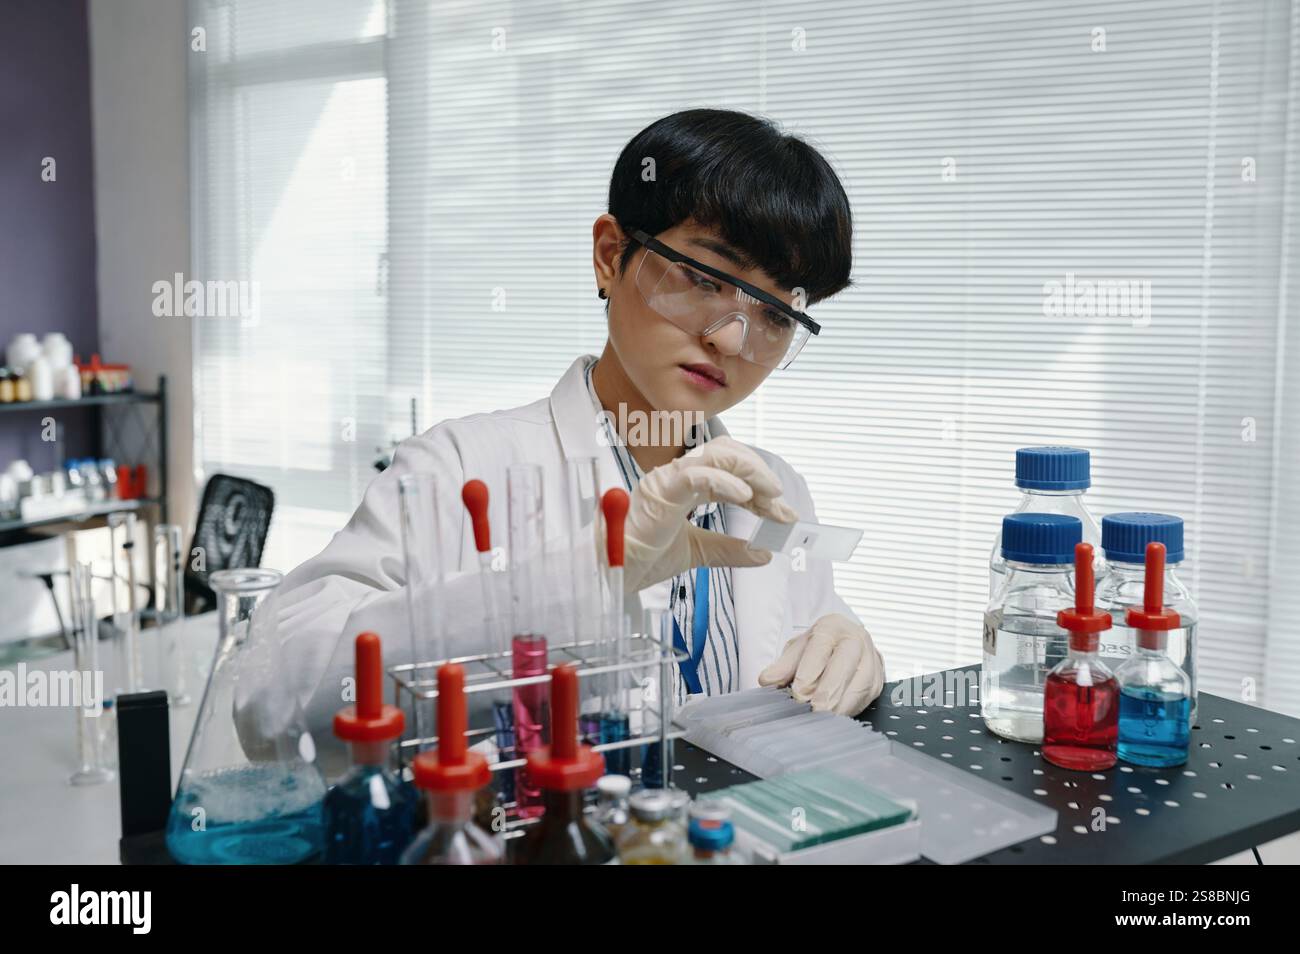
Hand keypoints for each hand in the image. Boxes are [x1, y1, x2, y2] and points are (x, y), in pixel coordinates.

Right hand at [621, 436, 797, 592]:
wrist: (610, 573)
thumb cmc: (640, 557)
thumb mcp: (697, 552)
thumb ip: (728, 549)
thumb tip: (763, 553)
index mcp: (685, 484)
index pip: (731, 471)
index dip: (760, 487)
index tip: (782, 512)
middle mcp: (678, 475)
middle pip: (728, 453)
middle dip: (759, 474)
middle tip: (781, 503)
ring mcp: (668, 479)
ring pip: (717, 455)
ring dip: (750, 471)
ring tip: (771, 496)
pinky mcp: (661, 490)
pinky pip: (697, 474)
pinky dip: (725, 481)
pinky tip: (745, 496)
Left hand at [757, 613, 883, 715]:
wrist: (845, 645)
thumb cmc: (819, 648)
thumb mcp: (797, 650)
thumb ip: (783, 666)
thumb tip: (767, 680)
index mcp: (832, 627)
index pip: (821, 648)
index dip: (809, 672)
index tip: (798, 692)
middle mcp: (856, 640)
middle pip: (844, 665)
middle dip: (828, 691)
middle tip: (814, 709)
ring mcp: (871, 660)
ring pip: (859, 684)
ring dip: (840, 704)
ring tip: (822, 718)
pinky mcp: (877, 681)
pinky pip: (866, 698)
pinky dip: (849, 710)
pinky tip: (835, 719)